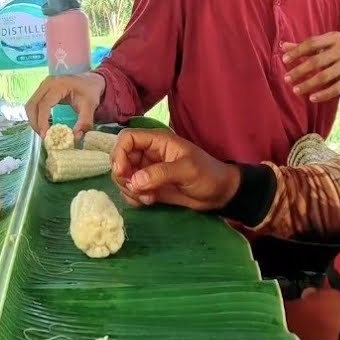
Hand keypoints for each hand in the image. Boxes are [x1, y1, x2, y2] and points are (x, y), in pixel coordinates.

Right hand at [25, 72, 106, 138]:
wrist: (90, 81)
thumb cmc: (90, 91)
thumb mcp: (90, 107)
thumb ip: (84, 123)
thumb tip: (75, 138)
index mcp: (58, 85)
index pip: (44, 104)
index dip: (42, 121)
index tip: (45, 135)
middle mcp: (47, 83)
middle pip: (32, 105)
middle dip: (35, 123)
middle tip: (43, 136)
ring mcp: (43, 86)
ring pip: (30, 105)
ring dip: (34, 120)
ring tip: (43, 132)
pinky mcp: (42, 90)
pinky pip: (34, 104)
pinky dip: (35, 116)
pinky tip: (43, 125)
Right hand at [109, 129, 239, 210]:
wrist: (220, 194)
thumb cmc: (208, 174)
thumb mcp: (187, 170)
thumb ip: (160, 173)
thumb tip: (134, 181)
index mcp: (157, 141)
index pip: (127, 138)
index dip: (119, 153)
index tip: (122, 172)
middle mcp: (148, 154)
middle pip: (120, 159)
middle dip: (123, 176)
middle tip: (136, 190)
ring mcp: (147, 171)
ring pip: (123, 176)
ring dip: (129, 189)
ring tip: (147, 197)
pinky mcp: (148, 186)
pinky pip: (130, 190)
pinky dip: (133, 198)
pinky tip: (149, 201)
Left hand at [281, 32, 339, 102]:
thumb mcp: (326, 43)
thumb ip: (305, 46)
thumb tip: (283, 47)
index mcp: (334, 39)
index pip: (312, 43)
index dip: (297, 51)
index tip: (284, 60)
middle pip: (316, 61)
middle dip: (299, 71)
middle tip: (286, 79)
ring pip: (324, 76)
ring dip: (308, 84)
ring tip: (295, 90)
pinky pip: (337, 88)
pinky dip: (324, 94)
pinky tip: (312, 98)